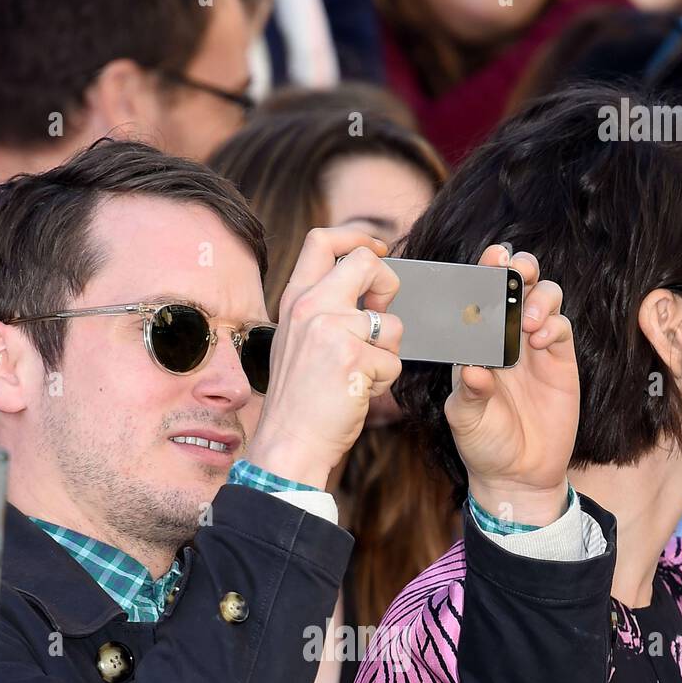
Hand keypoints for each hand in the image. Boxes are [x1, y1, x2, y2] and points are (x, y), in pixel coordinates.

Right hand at [249, 227, 402, 488]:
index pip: (323, 240)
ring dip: (387, 354)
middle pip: (367, 263)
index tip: (378, 250)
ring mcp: (332, 329)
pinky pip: (393, 362)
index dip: (358, 237)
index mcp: (295, 301)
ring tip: (360, 377)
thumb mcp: (296, 344)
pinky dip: (383, 383)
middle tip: (381, 315)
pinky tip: (358, 395)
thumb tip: (364, 297)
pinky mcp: (354, 357)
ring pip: (391, 324)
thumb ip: (322, 313)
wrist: (288, 445)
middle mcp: (311, 307)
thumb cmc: (298, 403)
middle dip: (388, 285)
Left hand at [446, 246, 578, 527]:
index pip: (480, 297)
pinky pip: (562, 328)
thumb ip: (468, 393)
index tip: (490, 258)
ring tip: (526, 321)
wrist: (518, 475)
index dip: (486, 273)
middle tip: (515, 272)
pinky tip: (541, 339)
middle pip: (517, 285)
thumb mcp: (466, 422)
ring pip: (544, 298)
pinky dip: (554, 324)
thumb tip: (473, 368)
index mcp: (475, 343)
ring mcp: (535, 348)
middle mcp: (505, 338)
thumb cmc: (484, 445)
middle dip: (518, 269)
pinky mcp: (561, 361)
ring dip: (538, 297)